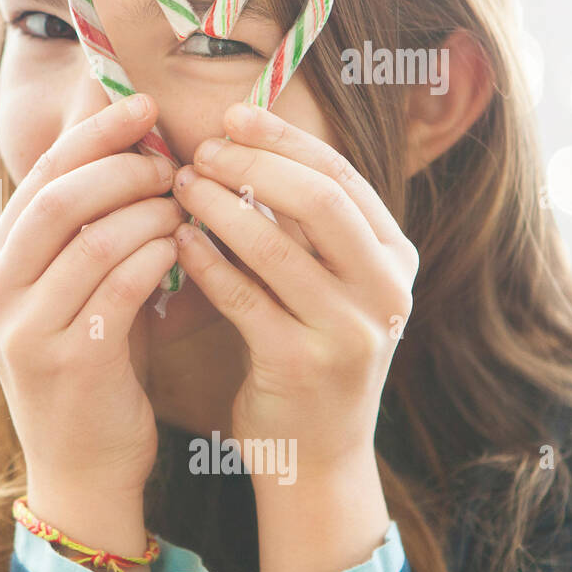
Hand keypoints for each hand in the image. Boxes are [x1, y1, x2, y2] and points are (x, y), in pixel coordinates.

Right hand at [0, 93, 185, 558]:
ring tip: (187, 204)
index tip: (142, 107)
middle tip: (173, 161)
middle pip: (58, 198)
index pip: (38, 179)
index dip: (91, 136)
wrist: (82, 467)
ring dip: (151, 210)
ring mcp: (23, 328)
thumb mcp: (77, 294)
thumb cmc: (94, 369)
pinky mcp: (67, 360)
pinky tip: (184, 246)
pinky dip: (158, 254)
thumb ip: (92, 234)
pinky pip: (121, 284)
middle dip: (122, 166)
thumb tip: (140, 149)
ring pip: (94, 237)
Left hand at [168, 101, 418, 474]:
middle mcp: (385, 290)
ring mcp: (349, 330)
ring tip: (180, 187)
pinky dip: (206, 262)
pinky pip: (243, 297)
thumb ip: (301, 226)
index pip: (341, 176)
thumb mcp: (326, 284)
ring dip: (220, 208)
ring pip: (277, 247)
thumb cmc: (308, 353)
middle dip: (254, 166)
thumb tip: (240, 147)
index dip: (284, 140)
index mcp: (395, 257)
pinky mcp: (302, 365)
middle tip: (200, 151)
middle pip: (318, 201)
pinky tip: (176, 241)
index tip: (234, 116)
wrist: (316, 455)